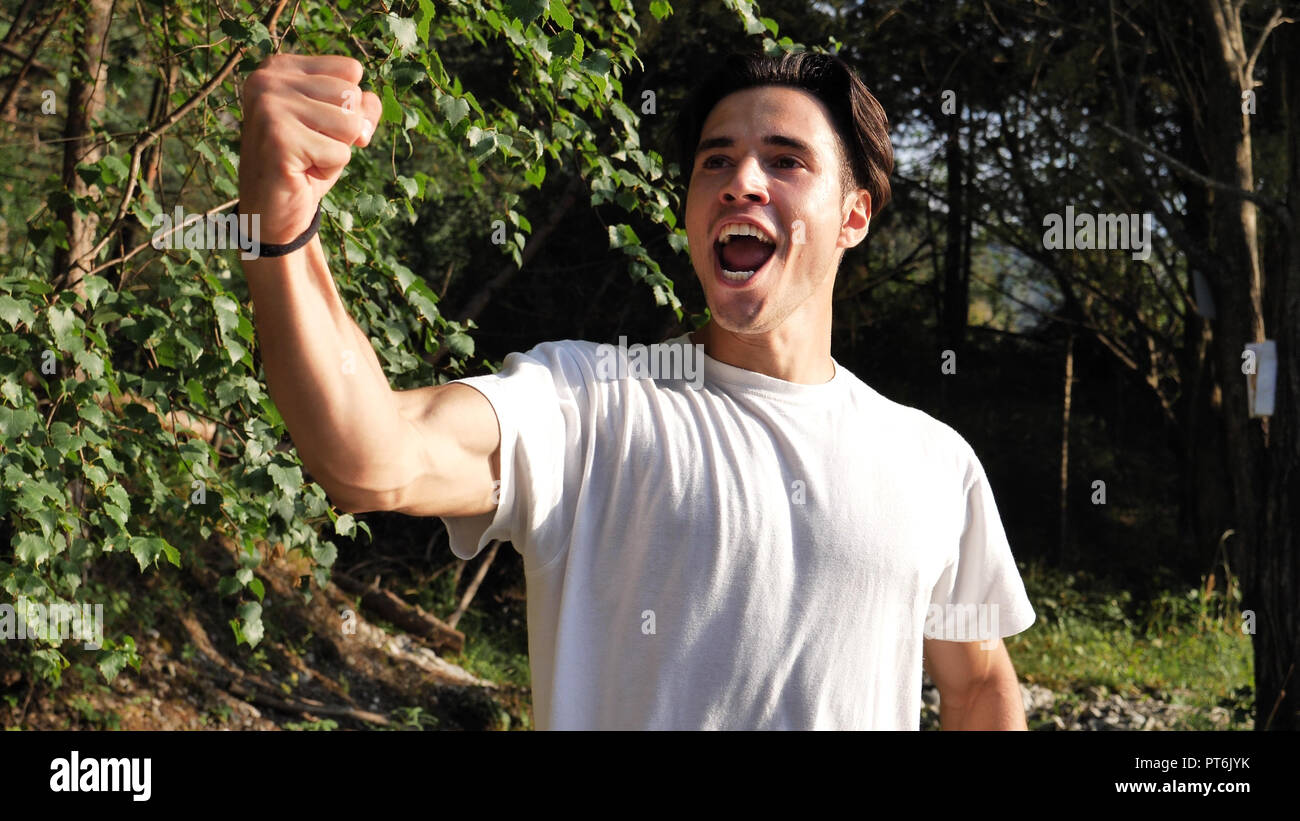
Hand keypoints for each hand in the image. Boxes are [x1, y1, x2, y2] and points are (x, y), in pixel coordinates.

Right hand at [238, 54, 381, 243]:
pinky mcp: (279, 138)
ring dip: (338, 151)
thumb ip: (363, 107)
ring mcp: (269, 107)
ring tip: (308, 158)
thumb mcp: (339, 128)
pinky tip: (301, 171)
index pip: (351, 70)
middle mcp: (268, 80)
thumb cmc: (307, 163)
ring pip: (350, 123)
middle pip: (352, 95)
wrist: (272, 210)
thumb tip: (368, 106)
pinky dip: (329, 169)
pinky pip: (341, 152)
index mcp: (280, 67)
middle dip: (345, 131)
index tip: (319, 125)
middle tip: (312, 147)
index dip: (350, 106)